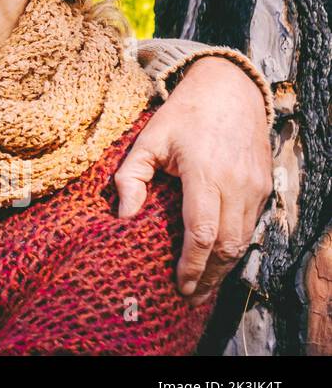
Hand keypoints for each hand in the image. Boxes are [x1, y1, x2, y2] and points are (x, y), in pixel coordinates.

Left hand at [115, 57, 270, 305]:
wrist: (229, 91)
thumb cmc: (183, 116)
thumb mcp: (147, 139)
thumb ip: (130, 176)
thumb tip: (123, 215)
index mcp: (204, 171)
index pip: (201, 231)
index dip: (191, 264)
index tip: (178, 284)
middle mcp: (235, 183)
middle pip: (226, 244)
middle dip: (209, 276)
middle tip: (189, 296)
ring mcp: (255, 187)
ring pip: (243, 240)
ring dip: (223, 267)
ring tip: (202, 287)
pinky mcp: (265, 188)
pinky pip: (251, 227)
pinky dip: (234, 247)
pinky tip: (217, 259)